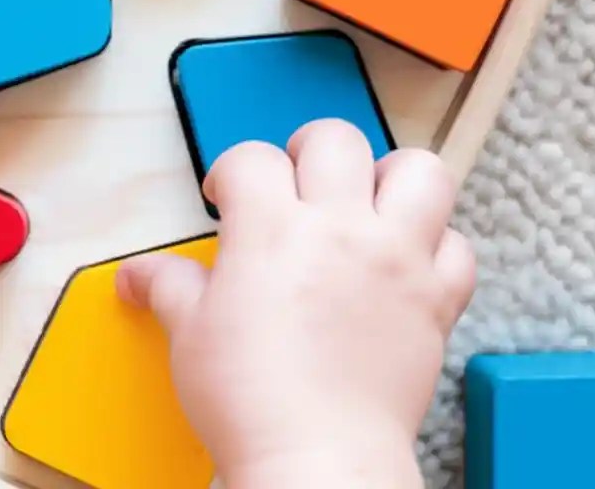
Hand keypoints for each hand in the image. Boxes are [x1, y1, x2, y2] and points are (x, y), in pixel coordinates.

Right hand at [117, 120, 474, 487]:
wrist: (316, 459)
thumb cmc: (248, 400)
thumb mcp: (188, 334)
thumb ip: (166, 286)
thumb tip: (136, 274)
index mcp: (272, 228)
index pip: (252, 158)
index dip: (231, 172)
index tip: (226, 200)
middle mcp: (341, 229)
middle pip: (337, 139)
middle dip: (307, 150)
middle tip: (294, 186)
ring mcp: (398, 260)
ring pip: (421, 171)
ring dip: (391, 176)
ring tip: (366, 201)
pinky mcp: (436, 300)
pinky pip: (458, 247)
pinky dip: (437, 246)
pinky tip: (406, 262)